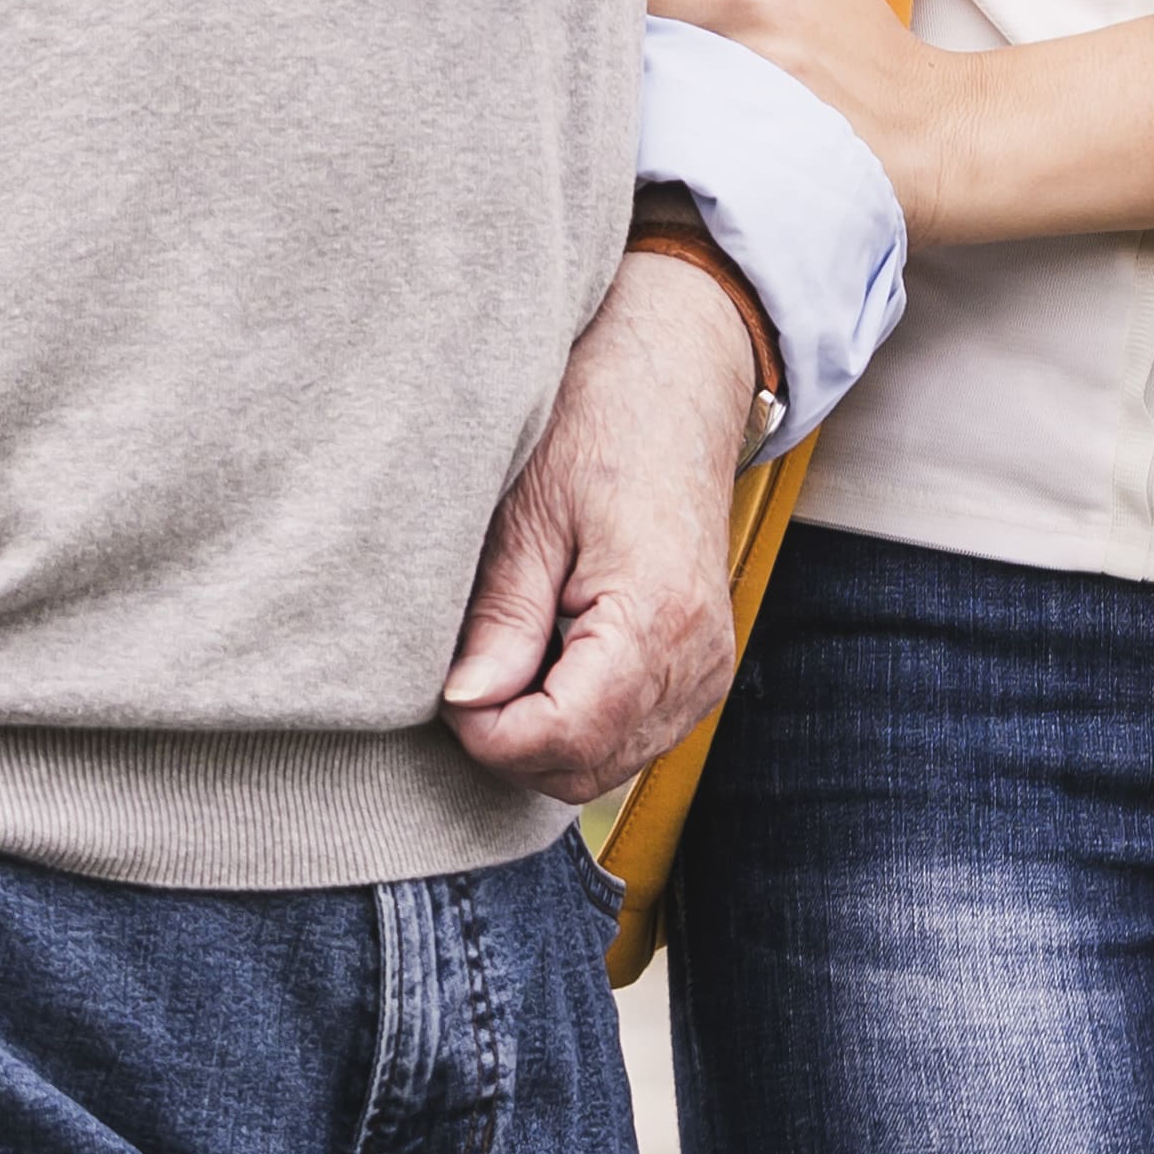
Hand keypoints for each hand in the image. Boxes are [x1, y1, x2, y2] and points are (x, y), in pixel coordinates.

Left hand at [441, 250, 761, 799]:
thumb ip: (501, 620)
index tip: (448, 688)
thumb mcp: (529, 514)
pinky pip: (629, 738)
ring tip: (504, 661)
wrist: (677, 386)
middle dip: (510, 743)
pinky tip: (544, 663)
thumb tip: (465, 704)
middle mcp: (696, 660)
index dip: (488, 733)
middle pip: (584, 767)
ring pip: (604, 766)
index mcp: (656, 618)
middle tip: (465, 677)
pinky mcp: (700, 673)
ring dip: (540, 737)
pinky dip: (576, 724)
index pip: (562, 737)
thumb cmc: (601, 427)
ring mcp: (706, 673)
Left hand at [652, 0, 1153, 248]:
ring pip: (636, 45)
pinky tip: (665, 114)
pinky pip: (655, 97)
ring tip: (651, 82)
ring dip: (632, 61)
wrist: (928, 132)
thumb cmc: (868, 48)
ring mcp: (737, 54)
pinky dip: (649, 100)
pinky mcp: (732, 115)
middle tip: (633, 45)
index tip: (637, 1)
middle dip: (626, 14)